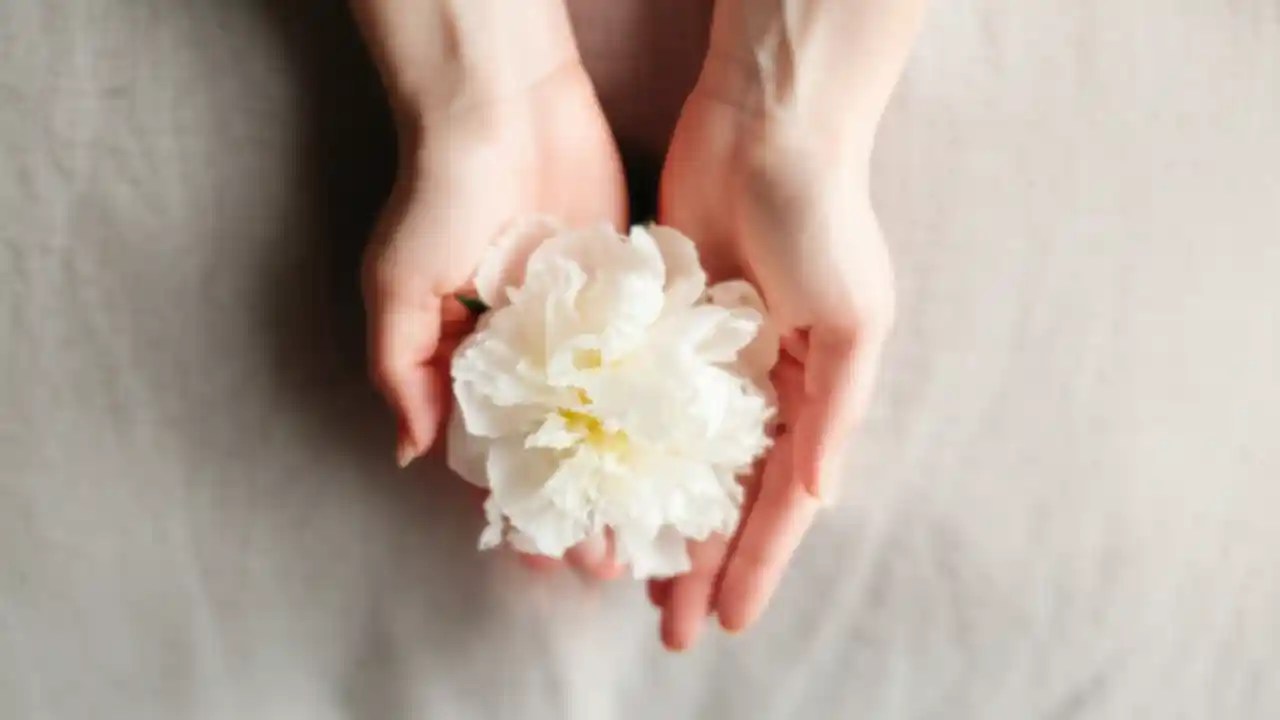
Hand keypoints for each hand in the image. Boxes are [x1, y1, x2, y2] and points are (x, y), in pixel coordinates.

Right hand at [363, 63, 627, 577]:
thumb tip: (412, 456)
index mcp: (471, 361)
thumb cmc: (437, 194)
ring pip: (610, 417)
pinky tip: (688, 452)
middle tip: (615, 564)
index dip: (517, 511)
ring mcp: (583, 326)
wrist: (503, 107)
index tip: (542, 567)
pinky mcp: (628, 292)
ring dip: (630, 472)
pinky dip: (663, 405)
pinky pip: (646, 358)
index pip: (497, 457)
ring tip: (658, 529)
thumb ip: (402, 370)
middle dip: (585, 507)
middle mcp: (531, 354)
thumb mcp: (397, 285)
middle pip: (563, 449)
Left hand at [651, 83, 895, 647]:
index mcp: (810, 397)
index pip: (781, 502)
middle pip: (721, 496)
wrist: (765, 132)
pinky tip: (592, 490)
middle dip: (699, 563)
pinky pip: (631, 404)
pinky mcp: (655, 330)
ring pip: (670, 463)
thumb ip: (835, 411)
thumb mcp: (854, 321)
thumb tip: (817, 496)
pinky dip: (615, 448)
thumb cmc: (822, 225)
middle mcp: (756, 391)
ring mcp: (701, 364)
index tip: (729, 620)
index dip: (756, 564)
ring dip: (653, 520)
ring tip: (626, 581)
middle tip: (670, 629)